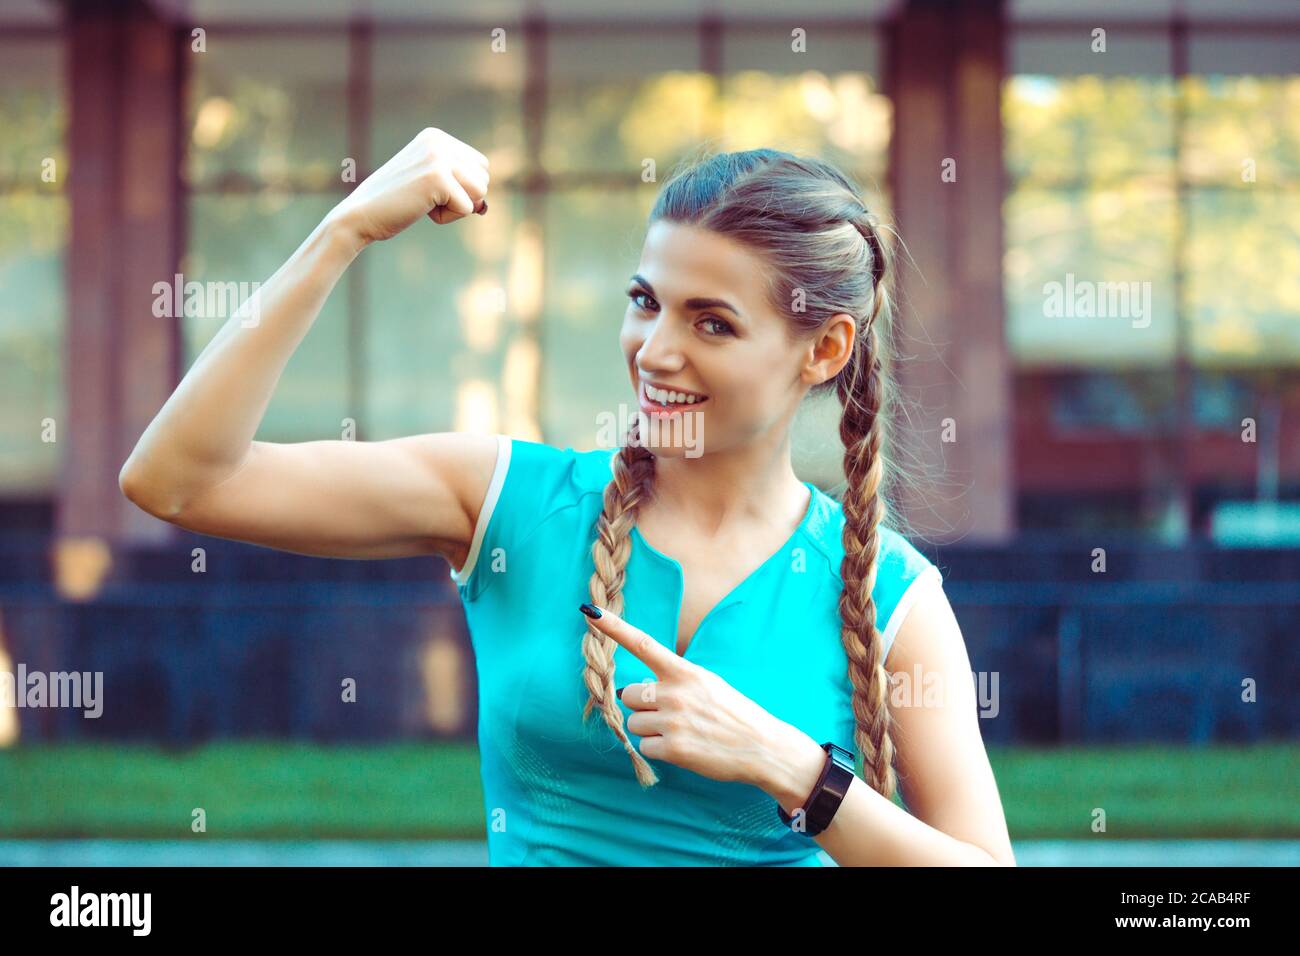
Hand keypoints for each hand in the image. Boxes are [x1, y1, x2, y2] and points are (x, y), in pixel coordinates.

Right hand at [327, 127, 489, 247]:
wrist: (359, 215)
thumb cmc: (396, 204)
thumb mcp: (431, 184)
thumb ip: (460, 184)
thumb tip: (485, 206)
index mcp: (436, 136)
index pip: (480, 166)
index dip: (462, 188)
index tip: (428, 189)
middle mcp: (438, 141)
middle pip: (484, 178)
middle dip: (462, 197)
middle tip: (425, 198)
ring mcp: (438, 157)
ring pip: (480, 193)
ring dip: (455, 207)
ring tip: (424, 202)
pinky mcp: (438, 178)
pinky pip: (466, 209)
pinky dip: (446, 218)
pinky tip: (420, 210)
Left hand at [580, 602, 806, 788]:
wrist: (762, 747)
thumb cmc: (733, 714)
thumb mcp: (708, 684)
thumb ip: (673, 681)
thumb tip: (636, 690)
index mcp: (685, 671)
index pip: (643, 644)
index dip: (614, 628)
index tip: (591, 611)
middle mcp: (676, 692)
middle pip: (630, 694)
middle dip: (643, 706)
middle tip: (671, 714)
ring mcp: (673, 721)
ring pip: (634, 723)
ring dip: (650, 730)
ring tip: (680, 732)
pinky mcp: (673, 749)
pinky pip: (644, 747)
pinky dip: (658, 751)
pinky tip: (682, 748)